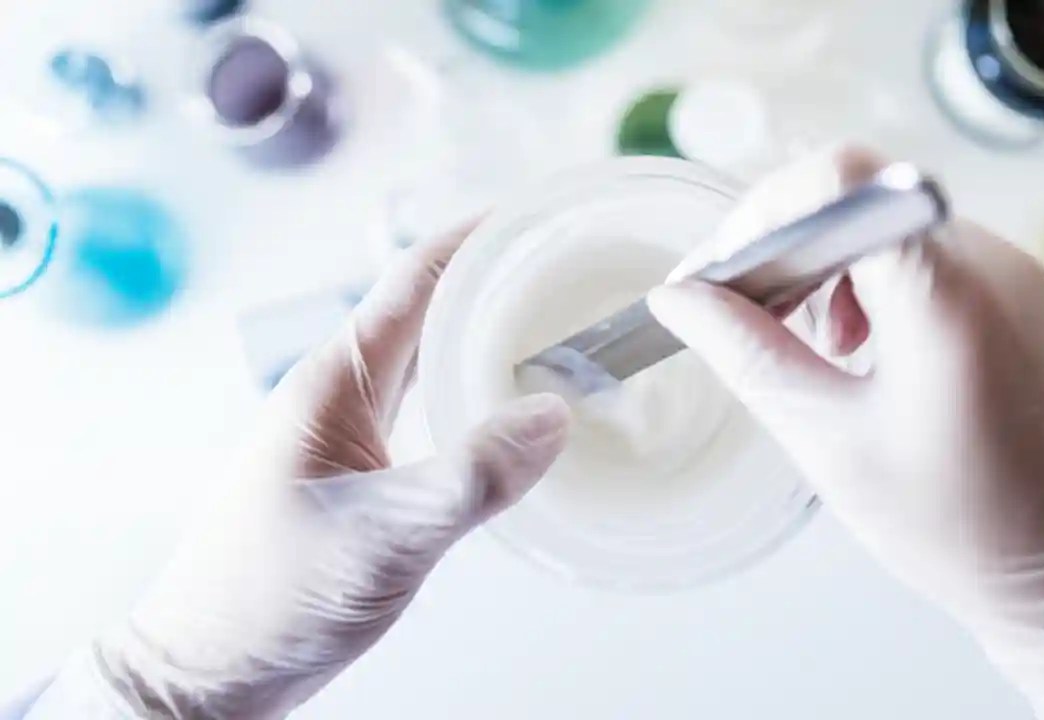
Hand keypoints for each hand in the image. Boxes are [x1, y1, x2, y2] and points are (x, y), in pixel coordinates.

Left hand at [92, 224, 570, 718]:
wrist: (213, 670)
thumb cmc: (267, 600)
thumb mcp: (379, 535)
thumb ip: (467, 477)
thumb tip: (551, 417)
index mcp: (335, 382)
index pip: (414, 280)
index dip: (475, 238)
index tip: (535, 215)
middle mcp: (341, 396)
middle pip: (428, 312)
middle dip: (495, 283)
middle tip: (568, 274)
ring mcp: (349, 436)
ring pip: (430, 364)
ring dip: (487, 341)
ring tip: (557, 335)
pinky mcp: (363, 478)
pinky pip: (429, 415)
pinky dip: (475, 400)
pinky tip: (510, 420)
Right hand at [648, 146, 1043, 714]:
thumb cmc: (958, 528)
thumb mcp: (830, 441)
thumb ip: (749, 354)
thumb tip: (678, 297)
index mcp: (947, 291)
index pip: (837, 181)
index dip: (759, 214)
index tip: (715, 279)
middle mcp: (990, 260)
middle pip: (857, 198)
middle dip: (784, 249)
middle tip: (739, 319)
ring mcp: (1013, 276)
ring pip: (885, 227)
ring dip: (824, 273)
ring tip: (809, 354)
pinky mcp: (1019, 300)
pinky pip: (923, 259)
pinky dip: (869, 289)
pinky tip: (857, 356)